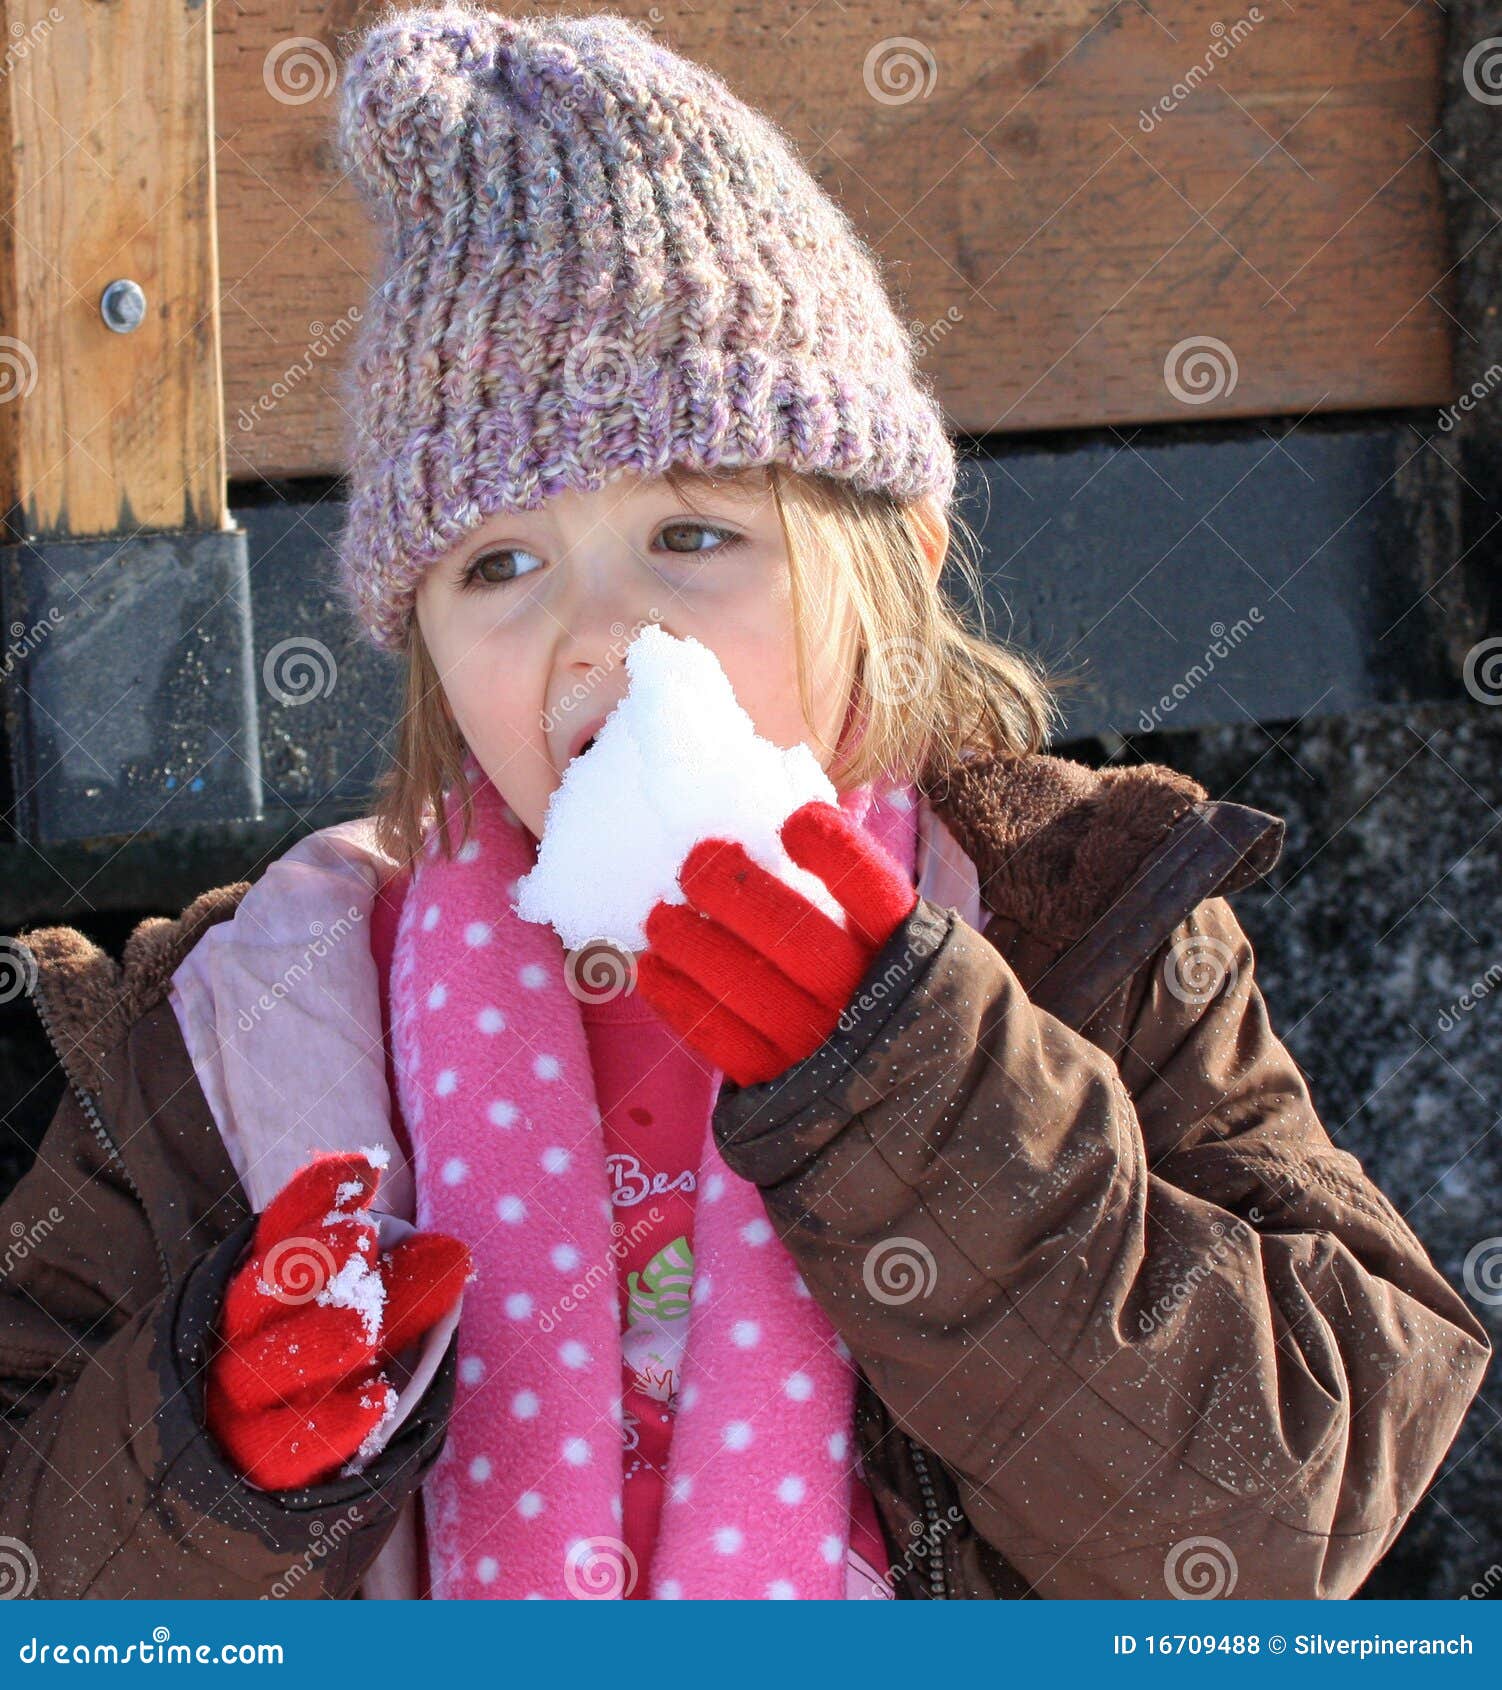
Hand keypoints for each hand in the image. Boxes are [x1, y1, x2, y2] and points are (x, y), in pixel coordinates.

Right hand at [204, 1150, 469, 1490]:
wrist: (266, 1453)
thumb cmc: (326, 1358)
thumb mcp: (369, 1312)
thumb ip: (405, 1286)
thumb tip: (456, 1253)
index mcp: (267, 1280)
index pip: (279, 1229)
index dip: (315, 1196)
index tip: (363, 1168)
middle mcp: (242, 1332)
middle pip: (259, 1290)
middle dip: (308, 1259)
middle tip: (359, 1237)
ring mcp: (238, 1396)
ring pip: (261, 1366)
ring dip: (313, 1340)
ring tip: (365, 1326)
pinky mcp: (250, 1458)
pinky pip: (278, 1447)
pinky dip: (326, 1426)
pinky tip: (376, 1405)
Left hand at [635, 798, 918, 1086]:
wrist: (893, 1098)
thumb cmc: (876, 990)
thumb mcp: (888, 940)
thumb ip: (849, 890)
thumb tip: (779, 811)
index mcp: (905, 951)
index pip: (876, 895)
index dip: (837, 853)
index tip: (794, 821)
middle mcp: (866, 1002)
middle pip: (797, 938)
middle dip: (735, 892)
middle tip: (696, 860)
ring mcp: (822, 1051)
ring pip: (747, 988)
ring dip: (691, 943)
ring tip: (659, 916)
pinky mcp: (777, 1089)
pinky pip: (719, 1040)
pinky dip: (676, 999)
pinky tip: (651, 968)